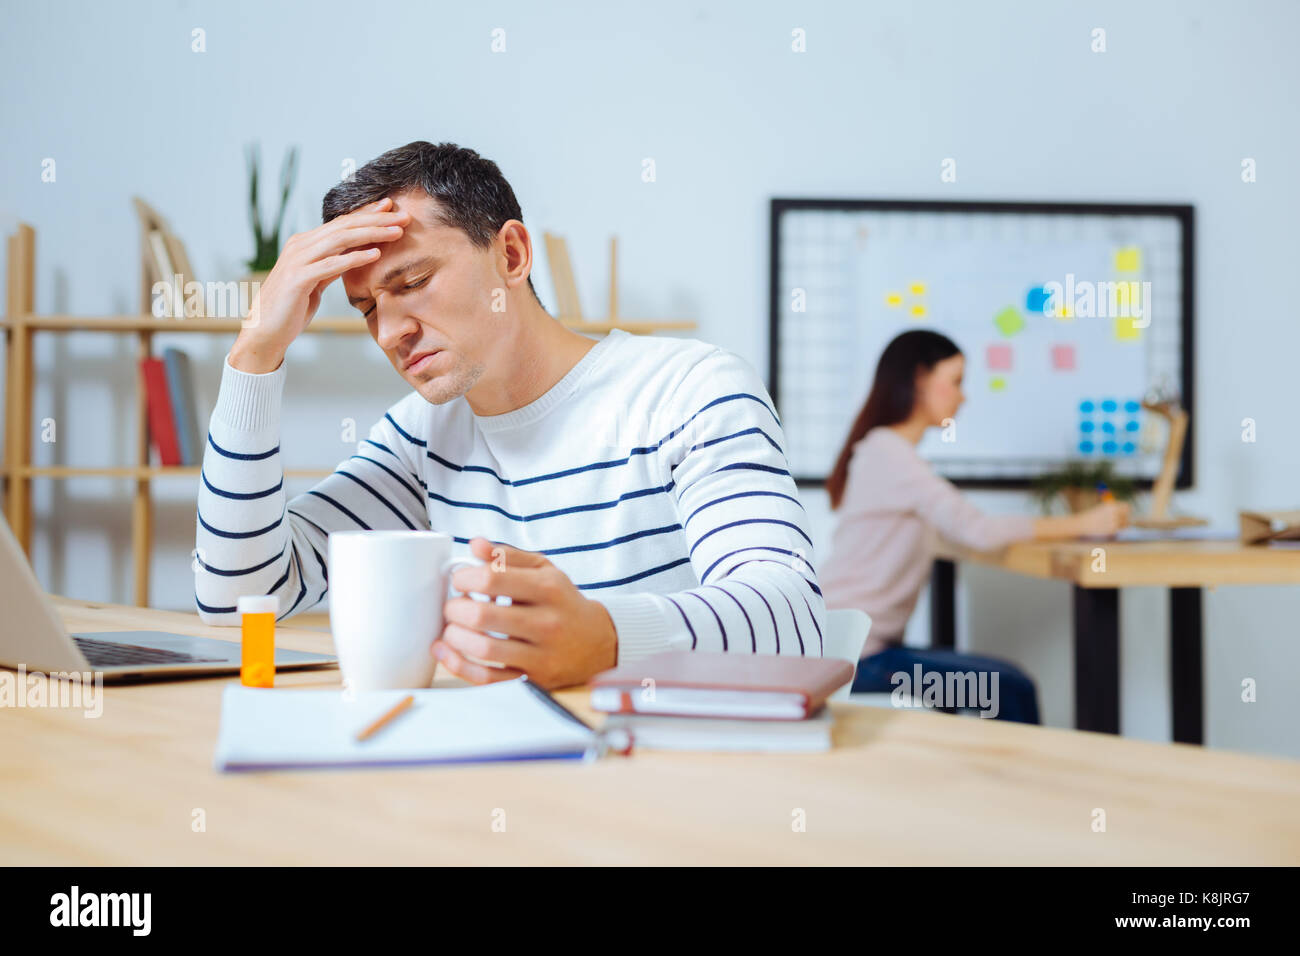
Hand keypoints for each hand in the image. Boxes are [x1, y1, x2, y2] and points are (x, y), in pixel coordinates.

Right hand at [229, 196, 409, 372]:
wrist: (264, 331)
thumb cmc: (291, 308)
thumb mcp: (316, 282)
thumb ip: (331, 266)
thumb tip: (352, 255)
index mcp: (304, 244)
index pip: (341, 224)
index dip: (367, 214)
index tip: (392, 208)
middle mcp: (300, 246)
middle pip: (344, 226)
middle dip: (376, 220)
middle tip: (403, 216)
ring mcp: (297, 261)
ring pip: (339, 240)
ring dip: (371, 234)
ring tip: (395, 232)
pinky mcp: (298, 279)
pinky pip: (331, 265)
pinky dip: (353, 258)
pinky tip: (374, 254)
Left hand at [432, 538, 617, 689]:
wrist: (599, 642)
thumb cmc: (563, 602)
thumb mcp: (544, 570)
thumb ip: (508, 556)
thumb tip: (475, 545)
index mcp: (548, 589)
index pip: (492, 579)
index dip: (464, 577)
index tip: (459, 580)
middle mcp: (547, 622)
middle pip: (483, 616)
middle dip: (455, 609)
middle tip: (453, 606)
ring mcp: (541, 655)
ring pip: (483, 649)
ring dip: (455, 637)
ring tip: (451, 628)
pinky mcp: (533, 680)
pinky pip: (488, 679)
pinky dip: (459, 666)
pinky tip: (447, 652)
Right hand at [1079, 501, 1130, 536]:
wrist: (1083, 524)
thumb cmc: (1092, 516)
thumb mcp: (1103, 508)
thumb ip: (1115, 509)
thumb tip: (1126, 512)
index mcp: (1112, 506)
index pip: (1127, 507)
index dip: (1126, 510)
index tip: (1124, 514)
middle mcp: (1114, 512)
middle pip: (1127, 515)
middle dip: (1125, 518)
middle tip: (1121, 521)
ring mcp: (1114, 521)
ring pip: (1125, 523)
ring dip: (1121, 524)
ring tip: (1111, 525)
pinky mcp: (1113, 529)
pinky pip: (1119, 529)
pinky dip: (1116, 529)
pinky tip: (1108, 528)